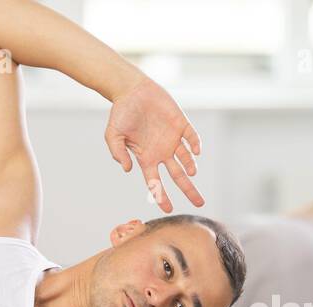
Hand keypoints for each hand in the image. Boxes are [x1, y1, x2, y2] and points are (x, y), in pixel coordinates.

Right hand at [105, 76, 202, 212]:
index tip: (168, 209)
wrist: (131, 90)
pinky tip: (196, 152)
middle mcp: (161, 152)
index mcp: (146, 158)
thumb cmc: (120, 113)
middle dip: (189, 190)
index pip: (155, 183)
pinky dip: (195, 145)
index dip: (162, 197)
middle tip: (199, 203)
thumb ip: (118, 153)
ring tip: (191, 173)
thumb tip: (128, 169)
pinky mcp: (181, 124)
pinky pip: (192, 137)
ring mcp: (172, 139)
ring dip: (190, 168)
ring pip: (187, 159)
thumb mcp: (113, 136)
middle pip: (178, 176)